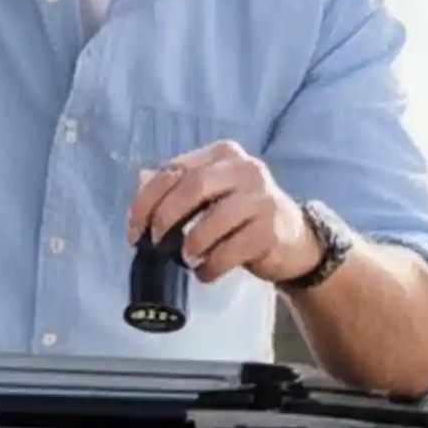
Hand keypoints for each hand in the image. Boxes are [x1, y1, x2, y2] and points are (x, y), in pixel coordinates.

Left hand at [126, 140, 322, 283]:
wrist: (294, 243)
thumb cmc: (241, 217)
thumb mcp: (211, 194)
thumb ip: (177, 187)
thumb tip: (140, 185)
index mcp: (222, 154)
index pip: (173, 169)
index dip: (146, 202)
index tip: (134, 231)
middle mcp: (245, 168)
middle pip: (192, 187)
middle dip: (164, 218)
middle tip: (155, 244)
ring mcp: (262, 198)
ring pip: (212, 220)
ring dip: (190, 245)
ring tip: (186, 259)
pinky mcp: (271, 230)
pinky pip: (230, 250)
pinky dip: (210, 266)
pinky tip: (205, 272)